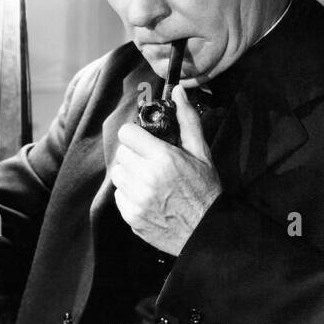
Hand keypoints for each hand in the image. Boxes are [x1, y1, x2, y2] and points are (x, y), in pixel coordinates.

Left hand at [110, 84, 220, 254]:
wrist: (206, 231)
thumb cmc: (205, 190)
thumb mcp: (201, 153)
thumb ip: (187, 121)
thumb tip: (178, 92)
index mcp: (163, 158)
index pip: (127, 133)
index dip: (135, 135)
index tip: (144, 140)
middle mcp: (147, 178)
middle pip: (121, 153)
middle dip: (133, 154)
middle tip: (150, 161)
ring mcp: (137, 199)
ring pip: (117, 174)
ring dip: (129, 174)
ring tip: (148, 179)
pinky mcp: (131, 216)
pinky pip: (118, 195)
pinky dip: (129, 194)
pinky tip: (147, 196)